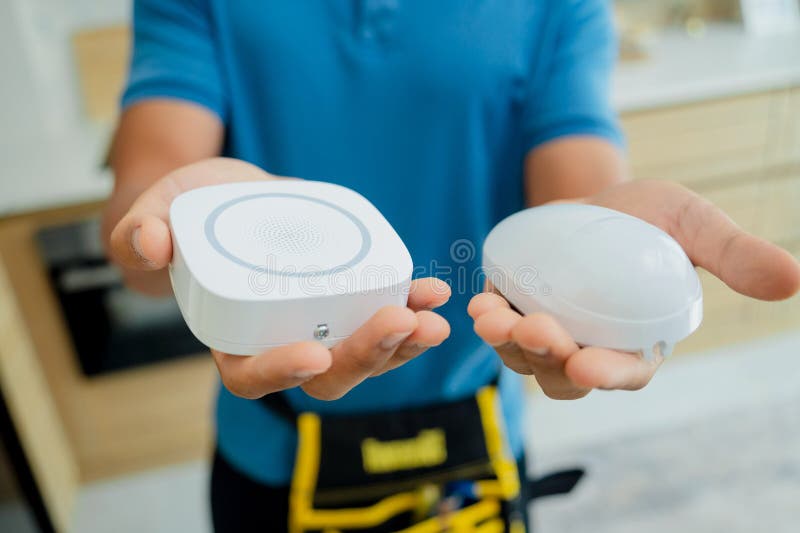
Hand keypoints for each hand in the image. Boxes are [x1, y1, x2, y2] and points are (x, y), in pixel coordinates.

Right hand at [105, 157, 450, 399]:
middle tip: (399, 323)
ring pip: (365, 353)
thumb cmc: (190, 210)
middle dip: (366, 356)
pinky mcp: (346, 297)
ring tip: (433, 318)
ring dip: (403, 342)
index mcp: (232, 338)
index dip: (281, 372)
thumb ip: (139, 231)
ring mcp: (320, 322)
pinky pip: (383, 312)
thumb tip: (151, 245)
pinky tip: (435, 291)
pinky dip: (412, 306)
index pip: (251, 375)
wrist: (231, 193)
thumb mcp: (157, 211)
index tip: (315, 354)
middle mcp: (281, 340)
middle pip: (326, 373)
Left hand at [469, 180, 799, 398]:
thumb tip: (793, 280)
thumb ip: (733, 255)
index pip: (626, 371)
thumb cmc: (651, 216)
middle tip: (534, 332)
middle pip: (565, 372)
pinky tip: (480, 301)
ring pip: (526, 356)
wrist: (600, 196)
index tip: (586, 366)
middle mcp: (590, 346)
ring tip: (492, 317)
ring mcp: (550, 331)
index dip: (608, 375)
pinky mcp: (519, 310)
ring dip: (508, 343)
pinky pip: (501, 325)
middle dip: (547, 359)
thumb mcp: (693, 225)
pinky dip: (489, 318)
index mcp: (637, 341)